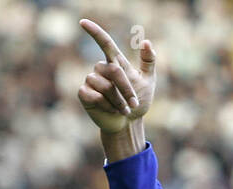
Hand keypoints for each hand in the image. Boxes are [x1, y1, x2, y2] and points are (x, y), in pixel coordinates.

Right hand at [77, 19, 155, 134]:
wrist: (129, 123)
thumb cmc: (138, 101)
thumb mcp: (149, 81)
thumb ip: (148, 61)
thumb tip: (146, 41)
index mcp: (115, 63)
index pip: (105, 43)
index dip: (94, 32)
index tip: (83, 22)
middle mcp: (101, 69)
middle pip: (113, 70)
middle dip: (126, 88)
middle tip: (134, 104)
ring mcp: (91, 81)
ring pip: (104, 85)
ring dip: (118, 101)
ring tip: (123, 110)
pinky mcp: (84, 94)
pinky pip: (95, 96)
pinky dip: (107, 106)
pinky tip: (111, 111)